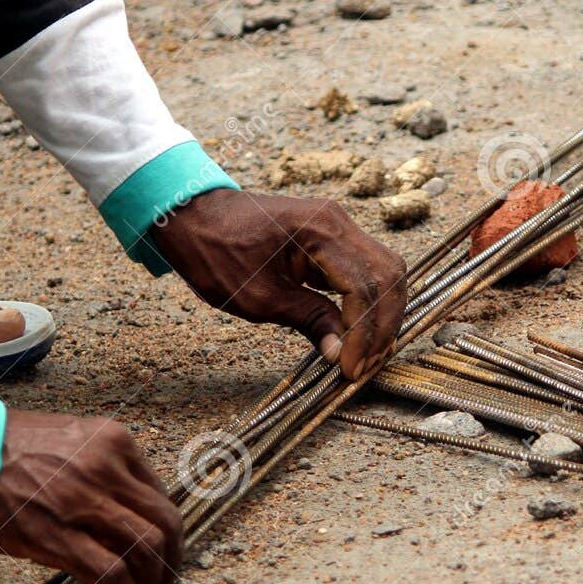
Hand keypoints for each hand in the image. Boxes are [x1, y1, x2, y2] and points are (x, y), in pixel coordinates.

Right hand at [0, 410, 182, 583]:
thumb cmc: (6, 449)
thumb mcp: (70, 441)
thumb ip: (104, 469)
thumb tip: (126, 515)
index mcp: (115, 441)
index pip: (161, 493)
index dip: (166, 529)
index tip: (160, 548)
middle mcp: (108, 468)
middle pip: (166, 522)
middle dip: (171, 558)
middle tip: (162, 578)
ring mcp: (85, 502)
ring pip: (147, 548)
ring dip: (152, 580)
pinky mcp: (59, 536)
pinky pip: (112, 572)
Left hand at [149, 189, 408, 380]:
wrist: (193, 215)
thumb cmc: (216, 252)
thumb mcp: (258, 297)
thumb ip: (307, 320)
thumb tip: (340, 352)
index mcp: (320, 231)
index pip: (364, 287)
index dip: (363, 333)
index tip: (349, 368)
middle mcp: (338, 222)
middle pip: (388, 277)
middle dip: (383, 326)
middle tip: (365, 365)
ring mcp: (339, 226)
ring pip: (386, 272)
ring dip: (383, 314)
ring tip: (366, 353)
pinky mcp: (333, 237)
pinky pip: (367, 269)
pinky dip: (370, 301)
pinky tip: (359, 331)